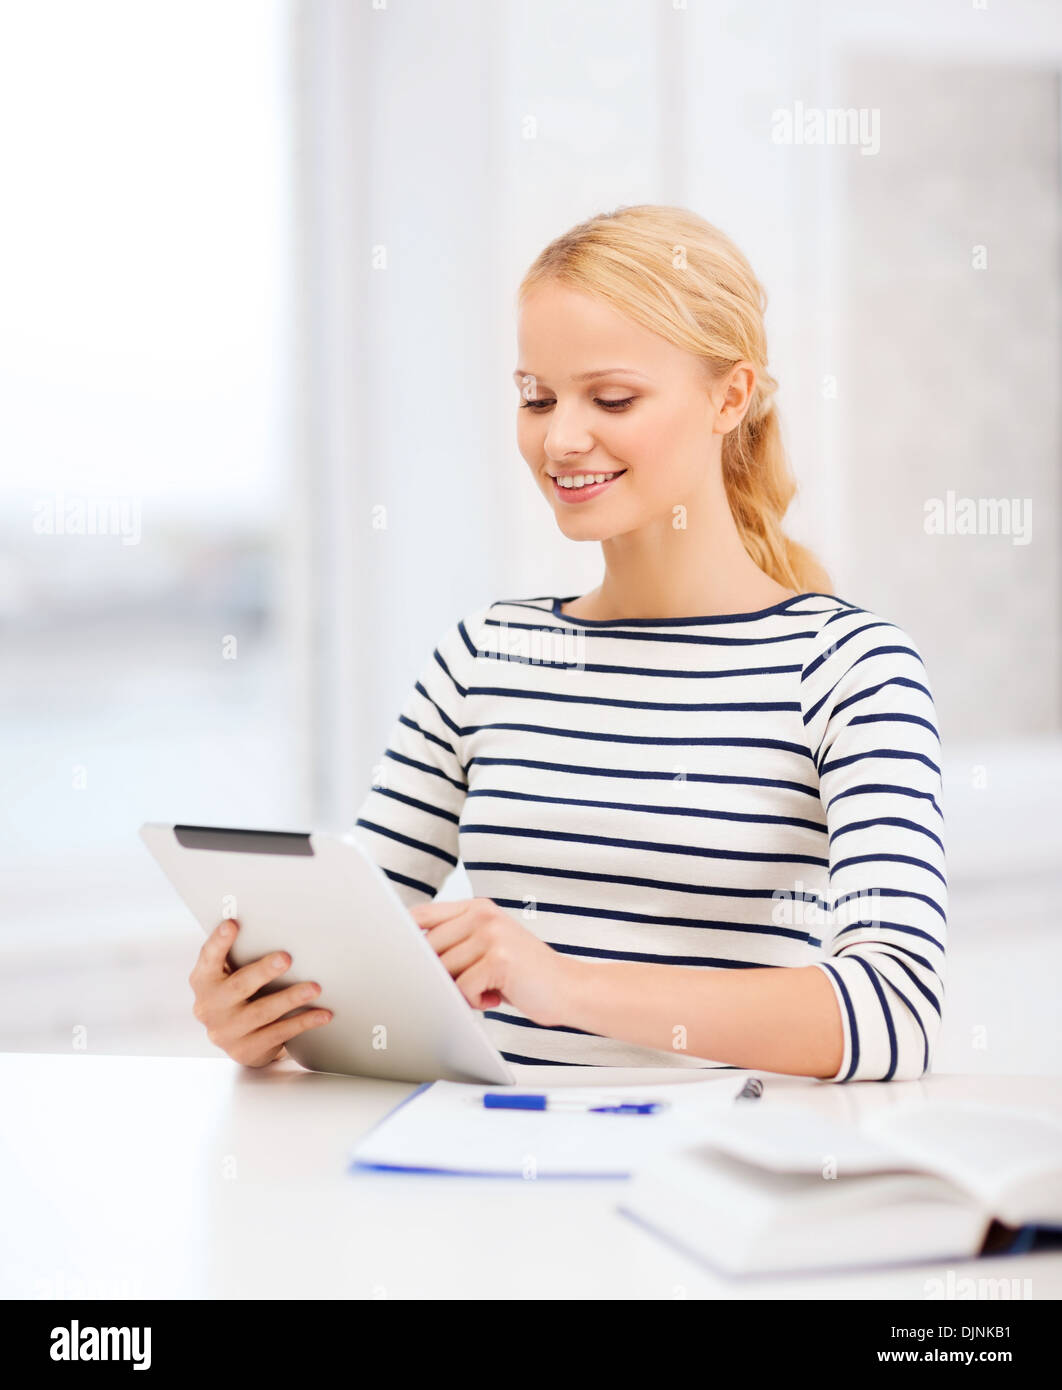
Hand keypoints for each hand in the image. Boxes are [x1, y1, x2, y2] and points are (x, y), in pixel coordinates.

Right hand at [188, 919, 333, 1067]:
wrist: (239, 1039)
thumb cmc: (240, 994)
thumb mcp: (232, 975)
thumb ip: (242, 956)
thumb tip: (277, 929)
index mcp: (204, 980)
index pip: (209, 957)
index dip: (219, 941)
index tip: (233, 924)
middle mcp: (209, 1007)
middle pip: (239, 986)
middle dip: (264, 971)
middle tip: (286, 958)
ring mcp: (226, 1031)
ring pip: (263, 1012)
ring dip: (291, 998)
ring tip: (314, 988)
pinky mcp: (245, 1049)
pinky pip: (279, 1033)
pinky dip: (303, 1022)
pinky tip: (322, 1014)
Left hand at [409, 897, 573, 1026]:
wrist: (568, 988)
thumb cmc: (523, 974)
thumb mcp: (489, 946)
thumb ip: (456, 942)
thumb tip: (409, 957)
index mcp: (478, 908)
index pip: (423, 915)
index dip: (405, 937)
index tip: (398, 955)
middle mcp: (483, 915)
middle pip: (429, 947)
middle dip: (439, 974)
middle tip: (468, 985)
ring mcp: (491, 934)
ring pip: (444, 970)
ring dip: (460, 990)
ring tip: (487, 989)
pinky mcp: (498, 959)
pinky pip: (463, 988)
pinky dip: (476, 1001)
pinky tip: (497, 996)